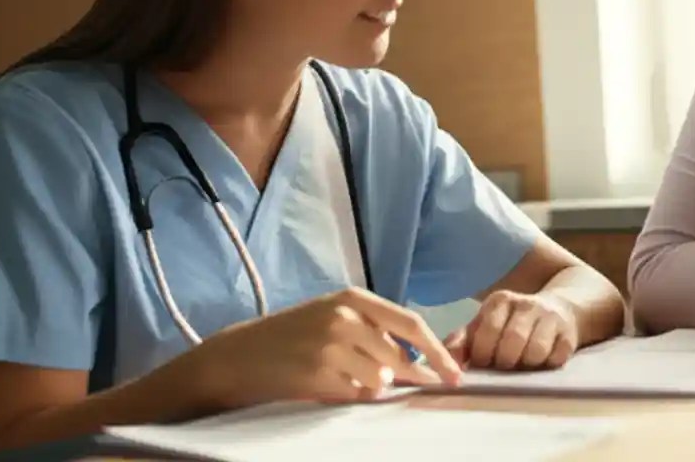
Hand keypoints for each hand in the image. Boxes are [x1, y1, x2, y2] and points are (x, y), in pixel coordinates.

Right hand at [172, 287, 461, 409]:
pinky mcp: (318, 375)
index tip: (455, 374)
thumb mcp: (334, 317)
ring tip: (345, 376)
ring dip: (373, 386)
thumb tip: (421, 362)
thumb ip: (375, 331)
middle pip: (400, 358)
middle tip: (411, 385)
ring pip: (380, 380)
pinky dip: (352, 395)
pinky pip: (356, 395)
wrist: (239, 355)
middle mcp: (345, 318)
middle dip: (410, 376)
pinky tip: (330, 384)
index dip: (438, 352)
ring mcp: (331, 347)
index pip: (412, 324)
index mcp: (354, 299)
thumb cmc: (293, 336)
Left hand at [446, 291, 578, 370]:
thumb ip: (461, 342)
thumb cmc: (512, 324)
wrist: (559, 310)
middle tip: (503, 367)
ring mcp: (550, 317)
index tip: (483, 363)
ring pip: (535, 352)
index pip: (486, 333)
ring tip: (522, 365)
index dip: (482, 356)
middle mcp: (526, 304)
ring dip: (526, 366)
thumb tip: (441, 363)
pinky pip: (556, 358)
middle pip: (511, 343)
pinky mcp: (569, 334)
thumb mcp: (484, 326)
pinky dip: (546, 366)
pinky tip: (542, 362)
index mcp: (500, 301)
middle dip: (504, 363)